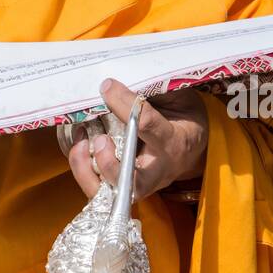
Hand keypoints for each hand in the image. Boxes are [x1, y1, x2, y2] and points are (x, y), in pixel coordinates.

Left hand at [68, 80, 208, 200]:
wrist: (192, 149)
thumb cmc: (181, 119)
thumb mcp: (177, 98)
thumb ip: (151, 91)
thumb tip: (115, 80)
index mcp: (172, 141)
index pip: (147, 125)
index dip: (124, 104)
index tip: (107, 86)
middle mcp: (156, 170)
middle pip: (129, 181)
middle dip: (107, 163)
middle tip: (98, 138)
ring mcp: (139, 185)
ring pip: (107, 191)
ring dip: (85, 167)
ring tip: (81, 138)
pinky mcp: (123, 190)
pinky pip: (96, 189)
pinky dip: (82, 169)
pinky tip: (80, 144)